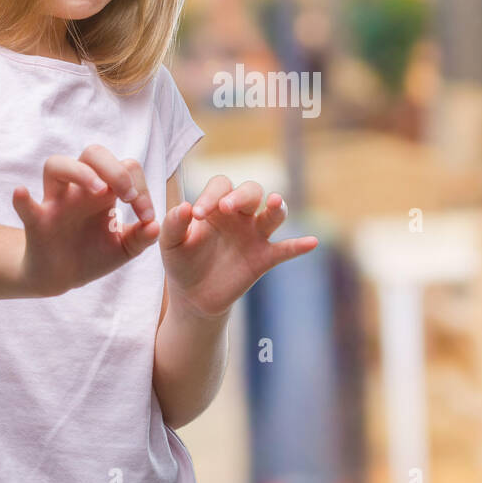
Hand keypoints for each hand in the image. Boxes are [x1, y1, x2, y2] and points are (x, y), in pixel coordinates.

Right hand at [11, 144, 158, 295]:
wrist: (62, 277)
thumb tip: (155, 226)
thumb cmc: (93, 254)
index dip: (140, 186)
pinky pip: (27, 206)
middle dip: (114, 168)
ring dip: (80, 172)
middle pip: (92, 153)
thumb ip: (141, 238)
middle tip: (127, 195)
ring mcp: (56, 201)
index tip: (146, 215)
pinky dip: (23, 200)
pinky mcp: (37, 222)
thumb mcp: (124, 249)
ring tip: (99, 190)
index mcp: (105, 190)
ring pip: (57, 165)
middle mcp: (80, 189)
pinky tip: (22, 193)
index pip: (126, 167)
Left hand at [159, 176, 318, 317]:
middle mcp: (239, 215)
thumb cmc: (181, 262)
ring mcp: (254, 235)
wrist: (193, 296)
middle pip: (252, 191)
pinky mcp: (264, 258)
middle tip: (227, 207)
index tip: (197, 214)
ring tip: (275, 202)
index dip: (211, 195)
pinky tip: (311, 242)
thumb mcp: (170, 244)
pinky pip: (285, 249)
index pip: (221, 186)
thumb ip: (173, 224)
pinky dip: (299, 246)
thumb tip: (185, 207)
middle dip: (241, 196)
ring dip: (277, 207)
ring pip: (274, 214)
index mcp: (216, 205)